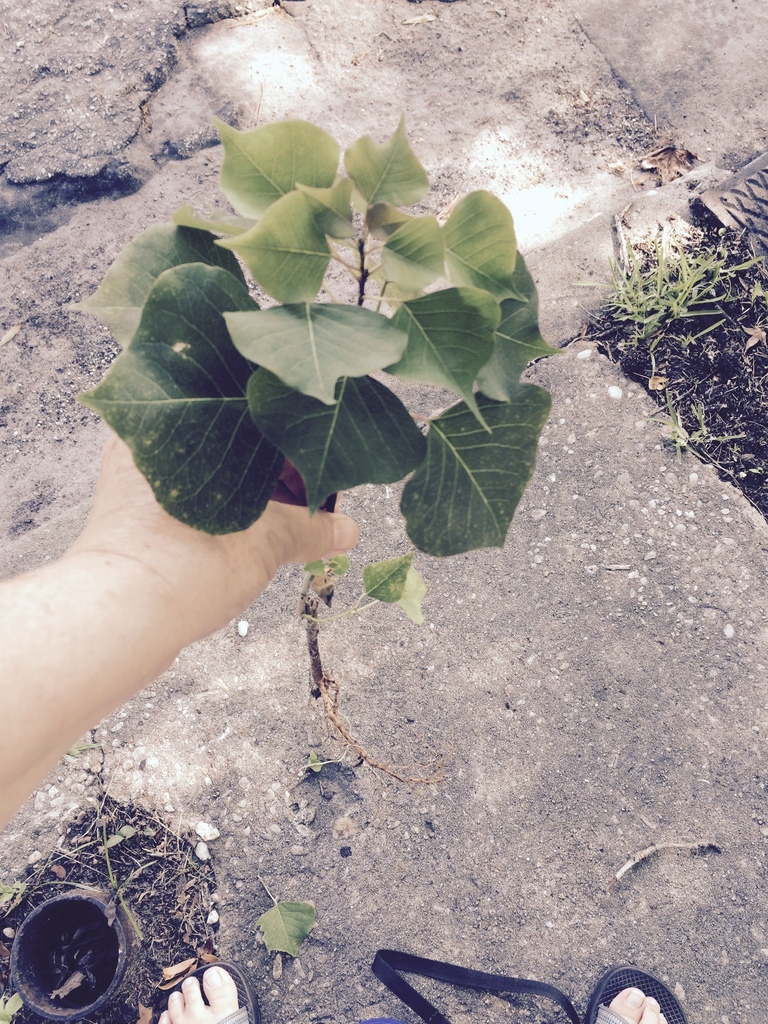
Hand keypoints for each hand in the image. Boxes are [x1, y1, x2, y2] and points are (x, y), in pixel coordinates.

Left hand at [68, 434, 359, 644]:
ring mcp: (139, 478)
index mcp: (177, 417)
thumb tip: (347, 530)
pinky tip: (254, 533)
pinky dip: (228, 512)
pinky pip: (195, 499)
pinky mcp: (136, 514)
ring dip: (252, 491)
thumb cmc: (182, 561)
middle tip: (311, 489)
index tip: (322, 455)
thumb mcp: (266, 539)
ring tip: (289, 516)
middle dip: (274, 466)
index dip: (292, 430)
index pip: (249, 406)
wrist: (119, 619)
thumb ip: (312, 528)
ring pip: (213, 471)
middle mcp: (149, 439)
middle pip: (231, 438)